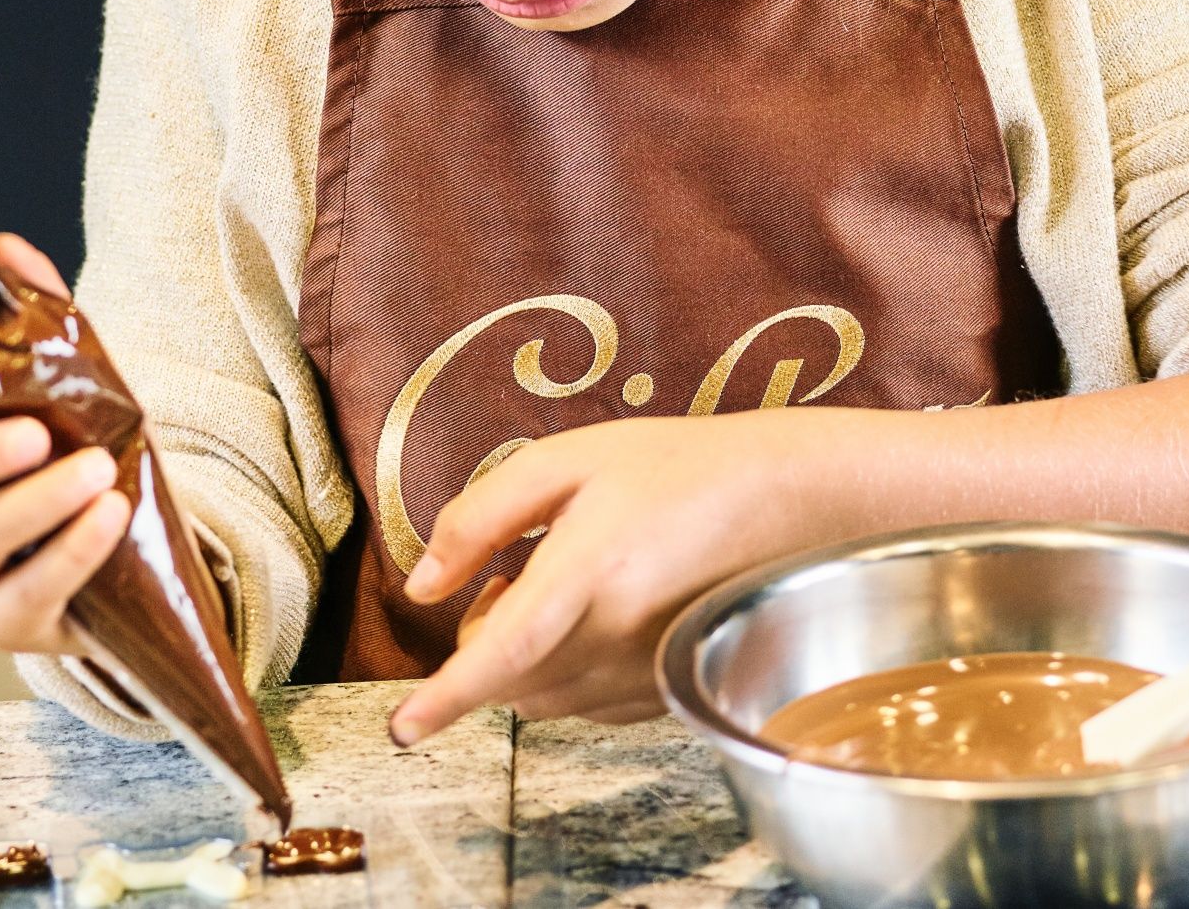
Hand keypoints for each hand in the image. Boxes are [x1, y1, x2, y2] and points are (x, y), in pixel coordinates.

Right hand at [0, 234, 131, 655]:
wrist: (128, 544)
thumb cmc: (66, 448)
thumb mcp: (56, 381)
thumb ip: (30, 317)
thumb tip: (7, 246)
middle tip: (31, 435)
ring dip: (34, 505)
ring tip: (98, 470)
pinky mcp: (1, 623)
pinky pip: (25, 594)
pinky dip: (71, 553)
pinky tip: (109, 516)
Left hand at [389, 411, 851, 745]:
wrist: (785, 496)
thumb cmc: (676, 465)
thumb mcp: (568, 460)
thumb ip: (481, 516)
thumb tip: (424, 584)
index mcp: (586, 572)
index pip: (500, 654)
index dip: (445, 698)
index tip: (402, 728)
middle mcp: (617, 636)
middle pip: (508, 681)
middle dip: (481, 641)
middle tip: (509, 571)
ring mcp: (648, 672)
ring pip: (541, 700)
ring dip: (520, 659)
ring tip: (559, 583)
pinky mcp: (666, 689)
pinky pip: (584, 704)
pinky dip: (563, 672)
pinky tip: (596, 613)